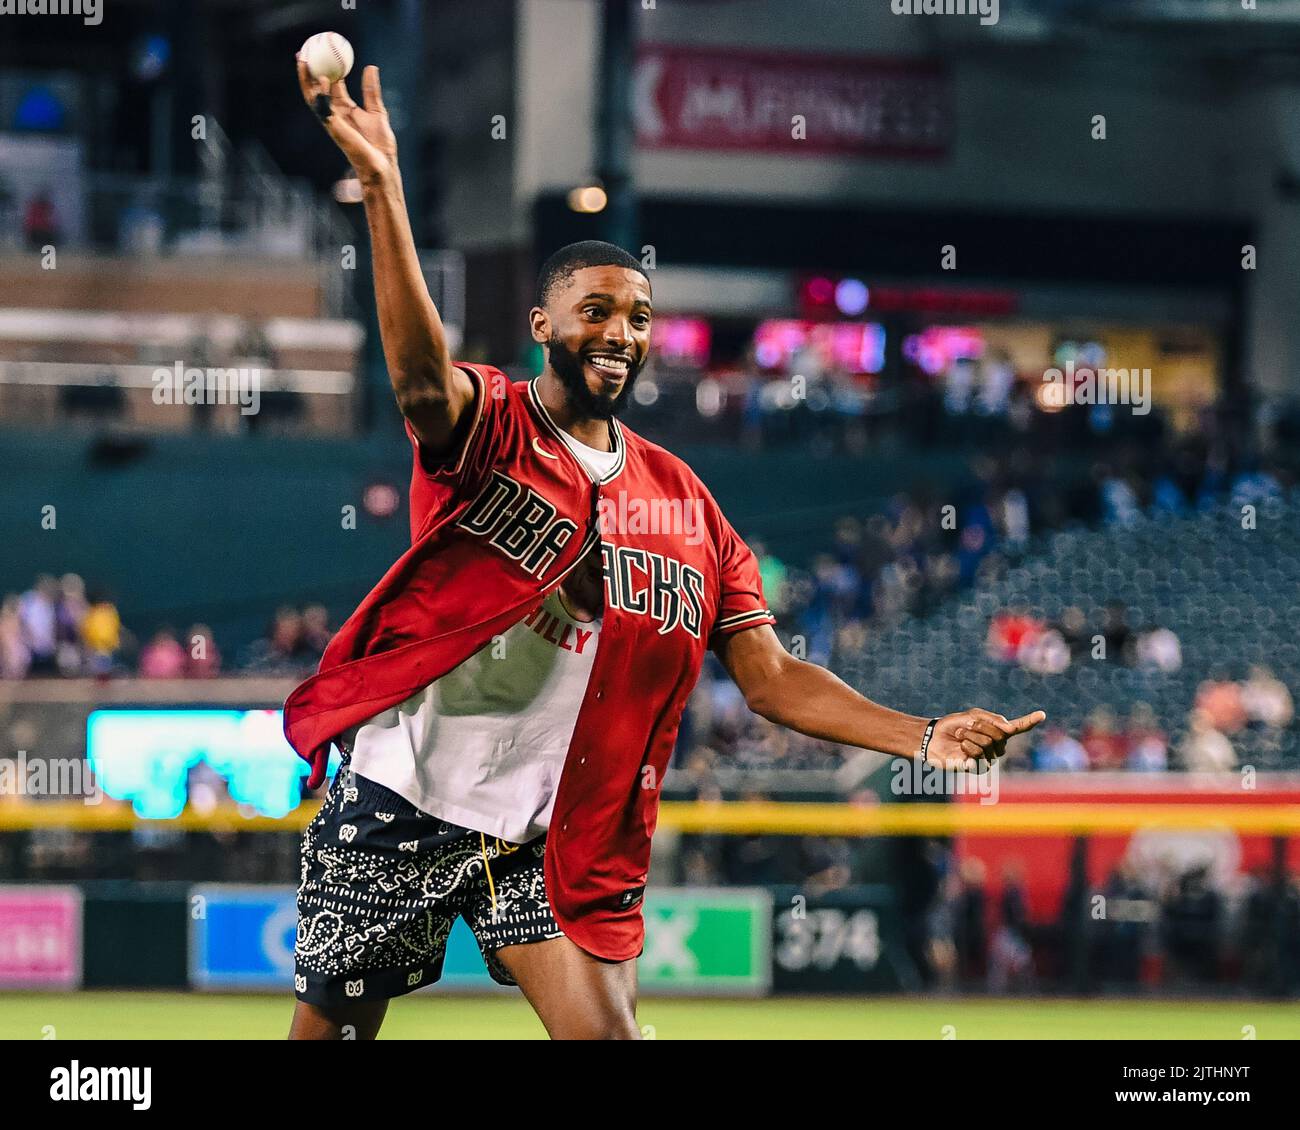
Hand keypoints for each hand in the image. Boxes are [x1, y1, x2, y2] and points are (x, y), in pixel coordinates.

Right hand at [296, 58, 396, 186]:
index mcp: (345, 109)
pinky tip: (325, 79)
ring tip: (303, 61)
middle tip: (303, 52)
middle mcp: (335, 114)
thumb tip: (371, 67)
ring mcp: (333, 121)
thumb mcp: (377, 111)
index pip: (331, 85)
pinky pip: (325, 109)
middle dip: (307, 72)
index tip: (322, 51)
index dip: (325, 68)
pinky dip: (323, 93)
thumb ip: (371, 91)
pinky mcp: (335, 128)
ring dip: (307, 79)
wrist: (382, 166)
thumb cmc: (381, 145)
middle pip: (316, 89)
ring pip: (313, 97)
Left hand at [925, 708, 1045, 771]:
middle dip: (979, 727)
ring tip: (960, 737)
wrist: (934, 738)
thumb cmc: (953, 726)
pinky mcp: (978, 768)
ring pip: (987, 745)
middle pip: (998, 735)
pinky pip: (979, 756)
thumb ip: (992, 720)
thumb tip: (1010, 728)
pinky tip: (961, 748)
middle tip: (966, 727)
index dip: (1029, 721)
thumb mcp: (972, 716)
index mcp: (997, 731)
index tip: (1042, 714)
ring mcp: (989, 758)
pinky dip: (967, 747)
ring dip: (970, 737)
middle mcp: (997, 746)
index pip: (1017, 727)